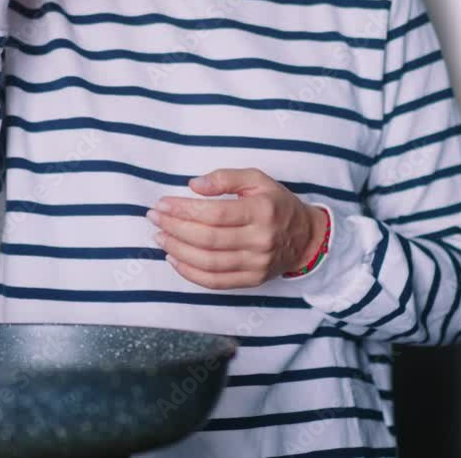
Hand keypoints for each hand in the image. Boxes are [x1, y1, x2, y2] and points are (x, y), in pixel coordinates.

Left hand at [147, 169, 327, 289]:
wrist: (305, 237)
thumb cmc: (276, 204)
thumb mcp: (257, 179)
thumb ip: (225, 177)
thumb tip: (194, 185)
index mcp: (262, 211)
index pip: (215, 213)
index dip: (184, 209)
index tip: (162, 204)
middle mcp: (260, 240)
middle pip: (208, 239)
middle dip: (174, 228)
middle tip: (155, 218)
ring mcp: (256, 264)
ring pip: (208, 262)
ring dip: (177, 250)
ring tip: (160, 237)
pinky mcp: (252, 280)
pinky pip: (215, 282)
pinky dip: (190, 273)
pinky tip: (174, 259)